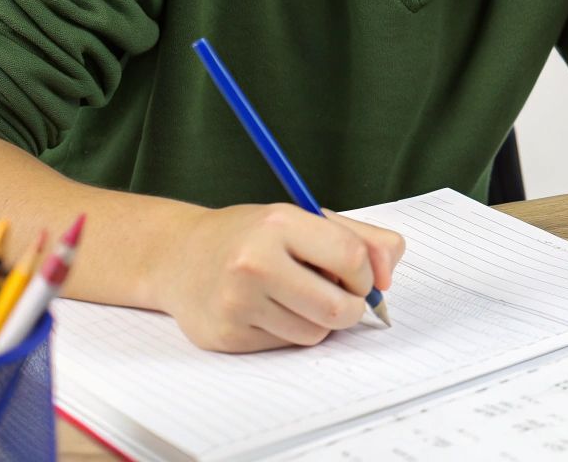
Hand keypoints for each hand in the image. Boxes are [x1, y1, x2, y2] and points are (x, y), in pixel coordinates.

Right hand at [153, 203, 405, 352]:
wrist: (179, 257)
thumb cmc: (255, 236)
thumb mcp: (308, 220)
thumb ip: (365, 240)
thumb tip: (387, 279)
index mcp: (279, 223)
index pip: (351, 257)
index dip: (365, 274)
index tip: (358, 275)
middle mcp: (254, 262)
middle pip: (339, 307)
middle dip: (352, 307)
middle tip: (341, 296)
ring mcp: (236, 302)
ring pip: (315, 333)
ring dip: (319, 321)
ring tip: (296, 297)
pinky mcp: (226, 336)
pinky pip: (285, 346)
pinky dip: (289, 331)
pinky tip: (267, 309)